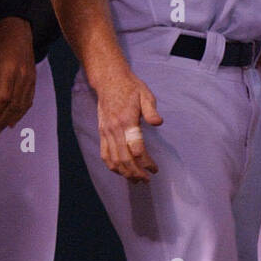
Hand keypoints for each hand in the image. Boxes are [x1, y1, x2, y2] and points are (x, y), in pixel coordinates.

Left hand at [0, 17, 34, 133]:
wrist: (18, 29)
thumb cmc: (0, 41)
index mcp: (10, 69)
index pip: (4, 97)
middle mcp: (23, 75)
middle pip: (15, 104)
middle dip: (3, 119)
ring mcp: (31, 78)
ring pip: (24, 104)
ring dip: (13, 118)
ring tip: (2, 128)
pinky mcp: (33, 79)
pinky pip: (29, 99)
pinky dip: (22, 111)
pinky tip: (14, 118)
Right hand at [94, 64, 162, 182]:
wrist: (109, 81)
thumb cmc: (131, 88)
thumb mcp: (145, 94)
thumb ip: (151, 110)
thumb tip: (158, 123)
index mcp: (127, 120)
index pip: (136, 148)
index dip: (146, 162)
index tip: (154, 169)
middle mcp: (114, 129)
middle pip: (124, 158)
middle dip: (136, 172)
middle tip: (147, 180)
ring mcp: (106, 132)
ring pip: (113, 159)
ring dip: (124, 173)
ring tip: (135, 180)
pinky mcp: (102, 132)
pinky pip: (104, 154)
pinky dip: (112, 166)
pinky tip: (120, 172)